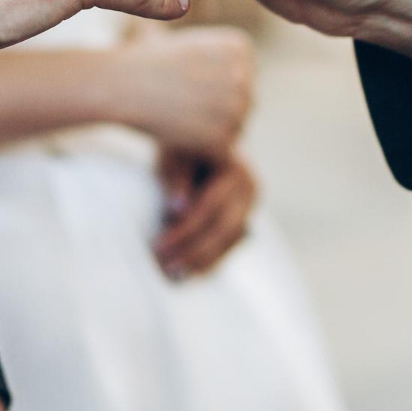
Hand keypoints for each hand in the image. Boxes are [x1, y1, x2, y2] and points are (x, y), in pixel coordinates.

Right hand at [112, 26, 256, 156]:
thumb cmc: (148, 63)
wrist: (122, 84)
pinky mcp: (222, 138)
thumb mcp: (195, 45)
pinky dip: (201, 150)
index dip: (214, 88)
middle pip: (243, 105)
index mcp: (240, 48)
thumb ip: (224, 61)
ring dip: (210, 132)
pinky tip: (178, 135)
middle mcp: (244, 76)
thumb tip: (243, 77)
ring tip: (178, 118)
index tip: (186, 80)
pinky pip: (221, 152)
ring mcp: (236, 107)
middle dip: (216, 111)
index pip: (242, 79)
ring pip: (234, 130)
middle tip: (180, 104)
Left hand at [154, 150, 257, 278]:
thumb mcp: (174, 155)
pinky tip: (192, 271)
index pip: (209, 207)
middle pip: (225, 228)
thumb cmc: (183, 145)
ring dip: (204, 260)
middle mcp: (250, 186)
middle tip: (167, 268)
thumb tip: (179, 210)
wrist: (207, 136)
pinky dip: (213, 258)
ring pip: (232, 240)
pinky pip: (232, 243)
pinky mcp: (246, 215)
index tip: (159, 246)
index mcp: (235, 167)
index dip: (184, 231)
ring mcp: (252, 202)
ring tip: (176, 274)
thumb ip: (176, 178)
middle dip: (195, 252)